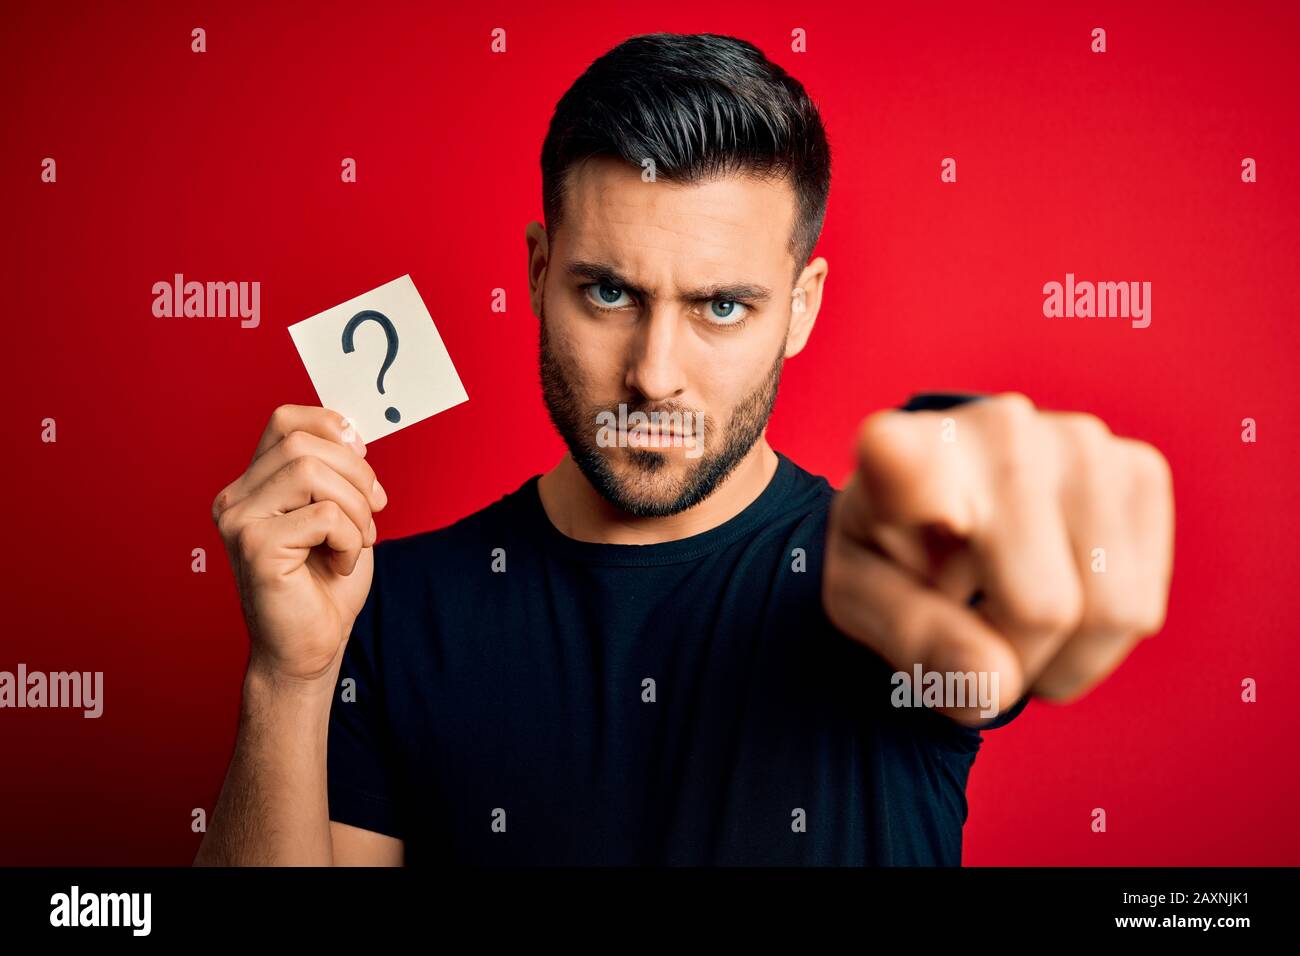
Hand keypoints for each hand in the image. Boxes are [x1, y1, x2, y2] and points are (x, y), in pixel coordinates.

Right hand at [212, 405, 387, 683]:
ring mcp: (239, 521)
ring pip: (311, 472)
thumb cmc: (325, 583)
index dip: (330, 426)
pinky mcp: (255, 546)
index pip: (285, 421)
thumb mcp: (338, 513)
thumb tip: (351, 432)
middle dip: (356, 474)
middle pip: (304, 444)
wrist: (311, 647)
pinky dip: (349, 537)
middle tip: (374, 512)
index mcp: (254, 484)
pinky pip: (322, 515)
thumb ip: (334, 473)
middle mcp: (236, 498)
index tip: (361, 456)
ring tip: (357, 541)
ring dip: (354, 506)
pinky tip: (341, 564)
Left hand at [822, 393, 1173, 725]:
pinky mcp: (1140, 469)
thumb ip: (913, 639)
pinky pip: (1142, 609)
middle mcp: (996, 428)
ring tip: (1005, 616)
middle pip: (1042, 607)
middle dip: (1012, 662)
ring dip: (1058, 658)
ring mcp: (1079, 440)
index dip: (915, 487)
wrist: (943, 508)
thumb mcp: (863, 602)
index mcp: (897, 452)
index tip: (917, 490)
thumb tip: (996, 682)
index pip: (904, 463)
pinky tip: (1053, 594)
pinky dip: (1096, 641)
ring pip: (1111, 613)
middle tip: (969, 635)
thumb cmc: (892, 556)